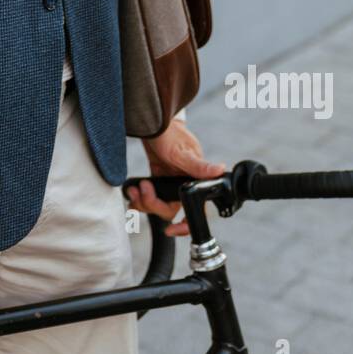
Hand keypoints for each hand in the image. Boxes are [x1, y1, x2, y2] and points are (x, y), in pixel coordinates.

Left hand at [125, 120, 226, 236]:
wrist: (153, 123)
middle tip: (143, 191)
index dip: (186, 225)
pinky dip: (139, 198)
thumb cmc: (171, 134)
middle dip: (153, 205)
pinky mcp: (157, 180)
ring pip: (157, 205)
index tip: (172, 230)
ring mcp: (169, 183)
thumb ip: (199, 166)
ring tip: (135, 188)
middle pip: (170, 210)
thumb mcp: (182, 152)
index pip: (197, 210)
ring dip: (143, 201)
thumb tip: (220, 169)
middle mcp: (183, 184)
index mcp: (195, 180)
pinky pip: (149, 198)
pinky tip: (132, 190)